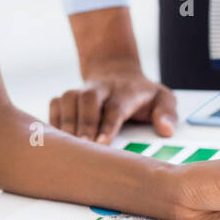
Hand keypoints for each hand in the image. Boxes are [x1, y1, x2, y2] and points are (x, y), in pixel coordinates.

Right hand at [49, 63, 176, 144]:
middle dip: (84, 123)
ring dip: (66, 122)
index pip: (116, 107)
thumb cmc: (141, 94)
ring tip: (67, 147)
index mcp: (127, 91)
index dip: (108, 125)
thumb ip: (167, 113)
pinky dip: (52, 119)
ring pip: (68, 98)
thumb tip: (166, 130)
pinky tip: (55, 140)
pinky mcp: (68, 95)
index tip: (102, 144)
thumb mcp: (163, 98)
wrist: (117, 72)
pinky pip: (55, 103)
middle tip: (82, 147)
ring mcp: (83, 89)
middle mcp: (102, 88)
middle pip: (88, 99)